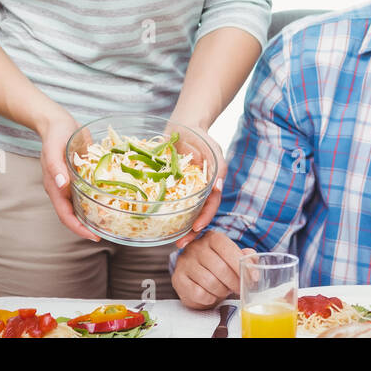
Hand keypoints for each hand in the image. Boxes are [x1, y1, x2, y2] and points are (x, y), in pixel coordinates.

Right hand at [36, 105, 101, 241]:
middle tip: (108, 232)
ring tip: (113, 220)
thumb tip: (61, 184)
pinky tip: (115, 198)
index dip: (78, 228)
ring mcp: (73, 183)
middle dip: (89, 226)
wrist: (59, 122)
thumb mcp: (53, 148)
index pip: (65, 215)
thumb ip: (55, 166)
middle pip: (75, 214)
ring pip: (84, 204)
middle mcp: (64, 189)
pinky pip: (90, 191)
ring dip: (95, 214)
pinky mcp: (82, 176)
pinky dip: (100, 197)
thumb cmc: (55, 135)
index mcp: (55, 187)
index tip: (94, 236)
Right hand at [171, 230, 253, 308]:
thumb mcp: (233, 258)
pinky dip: (209, 298)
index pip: (228, 249)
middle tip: (238, 288)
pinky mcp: (178, 279)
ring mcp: (185, 262)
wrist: (197, 278)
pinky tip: (211, 294)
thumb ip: (246, 256)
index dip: (241, 266)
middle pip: (220, 268)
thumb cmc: (218, 267)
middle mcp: (196, 247)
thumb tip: (252, 260)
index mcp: (212, 238)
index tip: (252, 278)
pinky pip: (199, 293)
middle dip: (234, 283)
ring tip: (224, 290)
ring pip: (210, 282)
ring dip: (221, 291)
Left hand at [172, 126, 225, 248]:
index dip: (204, 219)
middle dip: (189, 232)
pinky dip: (160, 211)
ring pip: (180, 212)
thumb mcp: (214, 150)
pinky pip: (163, 200)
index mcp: (209, 187)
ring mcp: (181, 190)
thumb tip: (216, 187)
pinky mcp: (166, 186)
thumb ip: (219, 167)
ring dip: (175, 226)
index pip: (210, 207)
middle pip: (195, 215)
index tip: (195, 228)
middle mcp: (196, 192)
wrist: (183, 125)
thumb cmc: (201, 138)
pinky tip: (152, 220)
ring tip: (167, 238)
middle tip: (180, 244)